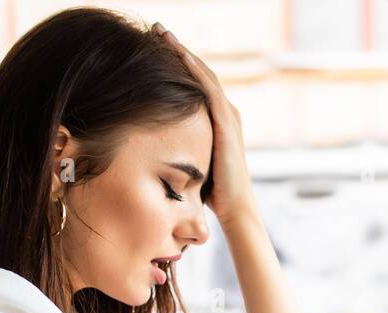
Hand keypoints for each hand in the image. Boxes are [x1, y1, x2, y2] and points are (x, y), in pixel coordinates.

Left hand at [154, 23, 256, 227]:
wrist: (235, 210)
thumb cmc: (213, 193)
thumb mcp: (192, 161)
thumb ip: (180, 147)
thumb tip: (151, 147)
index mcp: (218, 120)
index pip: (195, 82)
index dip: (176, 62)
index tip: (154, 46)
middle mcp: (226, 112)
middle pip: (199, 71)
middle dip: (177, 48)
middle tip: (156, 28)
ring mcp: (229, 116)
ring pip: (204, 74)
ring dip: (183, 51)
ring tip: (162, 33)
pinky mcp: (227, 124)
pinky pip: (210, 90)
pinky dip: (195, 70)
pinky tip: (180, 55)